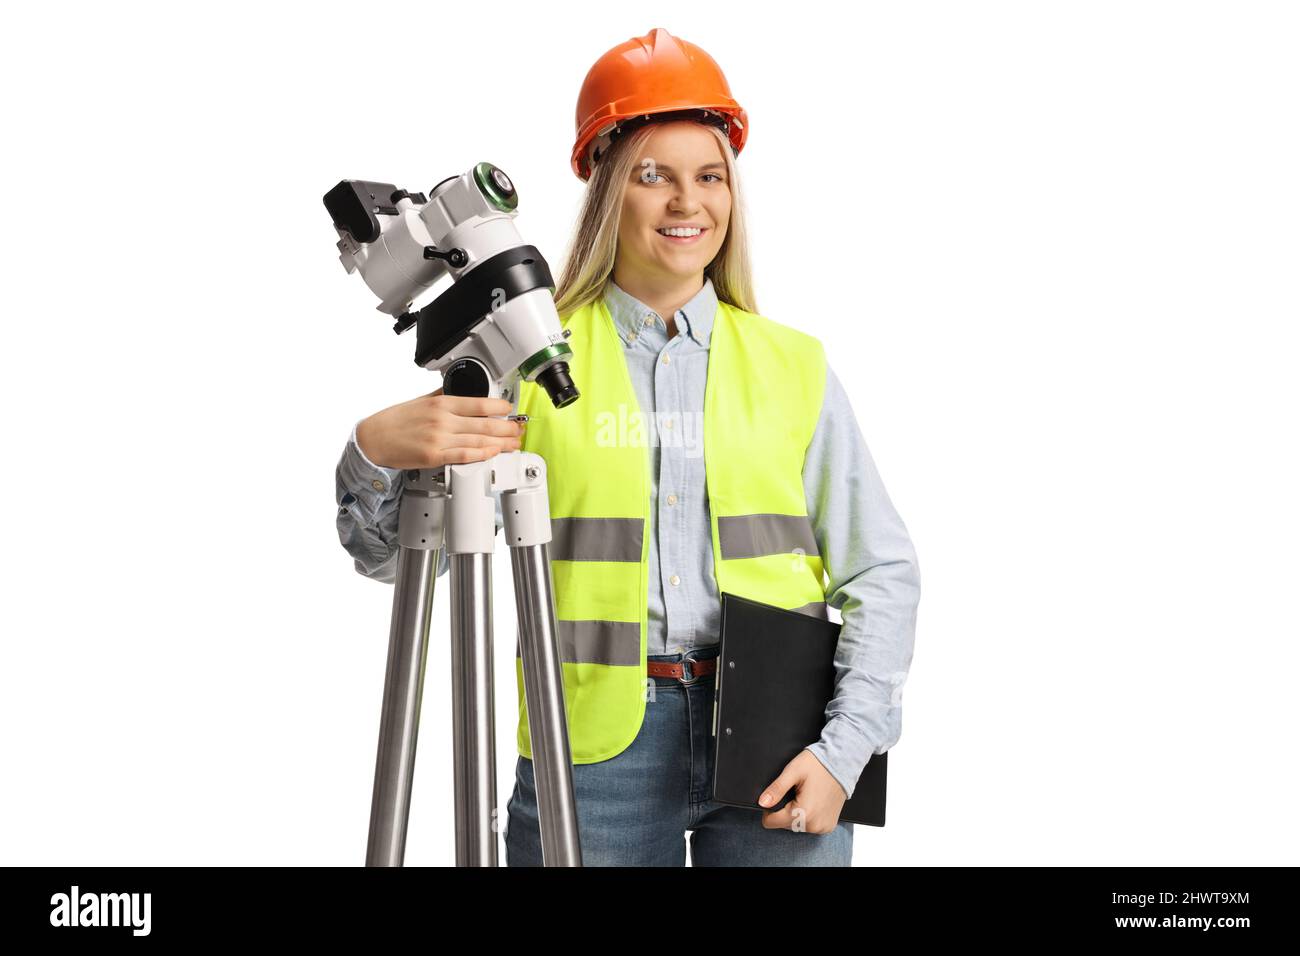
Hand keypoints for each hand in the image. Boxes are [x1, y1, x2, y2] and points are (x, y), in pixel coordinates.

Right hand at [355, 388, 524, 469]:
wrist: (373, 439)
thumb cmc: (394, 421)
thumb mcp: (421, 399)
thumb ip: (443, 395)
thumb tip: (460, 390)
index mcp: (440, 403)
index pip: (479, 403)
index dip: (500, 407)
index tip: (509, 409)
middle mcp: (442, 420)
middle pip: (484, 424)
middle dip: (507, 428)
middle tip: (519, 429)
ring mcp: (439, 439)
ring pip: (478, 441)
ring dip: (501, 443)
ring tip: (513, 443)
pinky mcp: (434, 456)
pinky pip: (464, 455)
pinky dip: (481, 454)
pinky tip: (493, 453)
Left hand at [758, 750, 846, 833]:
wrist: (842, 764)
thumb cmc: (818, 765)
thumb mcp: (793, 771)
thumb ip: (776, 789)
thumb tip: (762, 803)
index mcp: (804, 812)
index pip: (771, 822)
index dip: (769, 809)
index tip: (777, 796)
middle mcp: (814, 824)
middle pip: (784, 824)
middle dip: (785, 809)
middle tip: (796, 792)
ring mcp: (823, 827)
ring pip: (796, 826)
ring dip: (796, 813)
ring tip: (805, 795)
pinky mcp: (828, 826)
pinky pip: (809, 826)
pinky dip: (807, 816)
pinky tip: (813, 801)